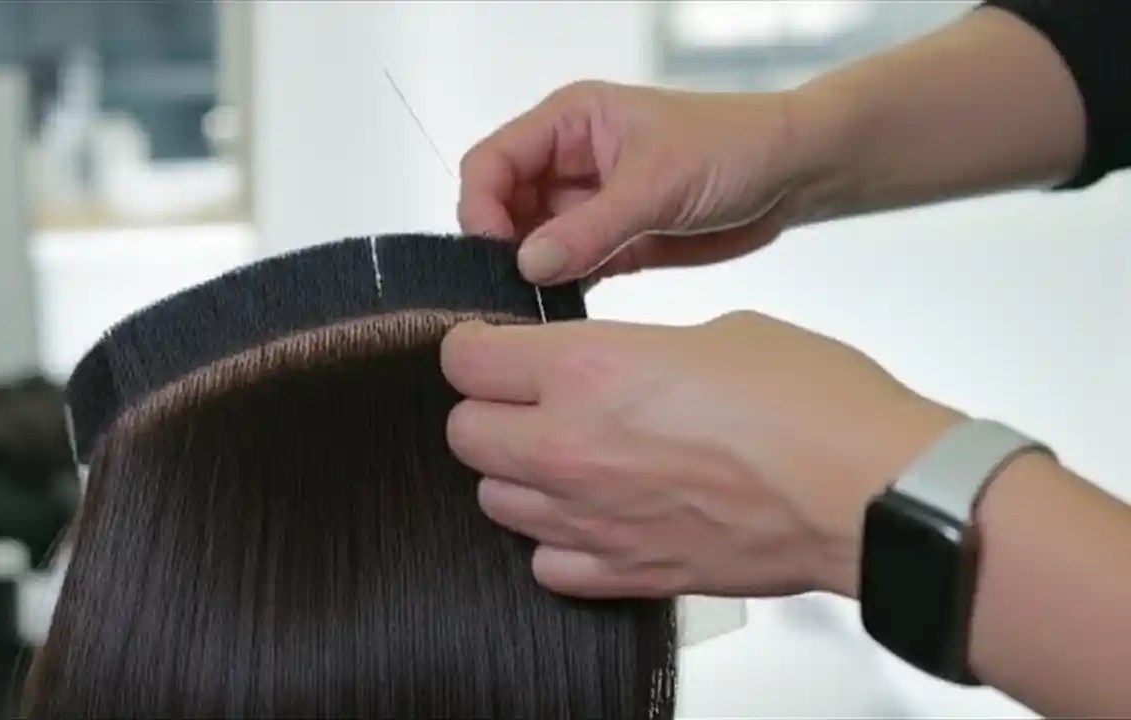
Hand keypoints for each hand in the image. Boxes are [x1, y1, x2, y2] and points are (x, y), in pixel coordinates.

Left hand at [442, 311, 961, 598]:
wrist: (869, 491)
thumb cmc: (813, 404)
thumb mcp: (715, 332)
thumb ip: (635, 351)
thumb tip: (612, 367)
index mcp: (589, 367)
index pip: (465, 359)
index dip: (474, 346)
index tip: (492, 346)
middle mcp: (571, 445)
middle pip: (465, 433)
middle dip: (488, 409)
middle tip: (527, 399)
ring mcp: (591, 518)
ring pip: (494, 500)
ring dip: (518, 474)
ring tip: (564, 457)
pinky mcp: (624, 572)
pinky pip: (545, 563)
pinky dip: (557, 540)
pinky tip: (593, 515)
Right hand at [457, 81, 822, 284]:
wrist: (791, 175)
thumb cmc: (732, 147)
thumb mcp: (657, 183)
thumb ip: (590, 228)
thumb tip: (527, 264)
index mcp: (568, 122)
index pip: (492, 161)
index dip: (481, 205)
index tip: (494, 250)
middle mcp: (568, 162)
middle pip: (502, 206)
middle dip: (501, 246)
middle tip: (511, 288)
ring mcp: (586, 205)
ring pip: (529, 244)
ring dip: (529, 275)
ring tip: (534, 306)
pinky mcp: (609, 244)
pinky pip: (565, 270)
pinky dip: (558, 291)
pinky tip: (562, 311)